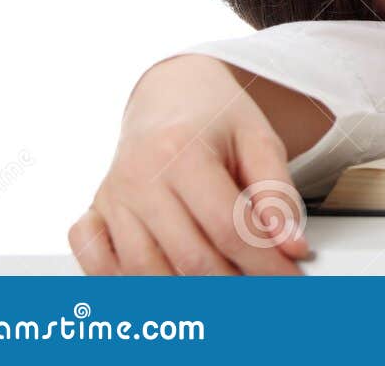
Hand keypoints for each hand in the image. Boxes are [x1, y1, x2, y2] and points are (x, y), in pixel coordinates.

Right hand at [68, 55, 310, 274]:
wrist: (173, 91)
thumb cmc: (218, 117)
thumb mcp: (259, 141)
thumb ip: (277, 194)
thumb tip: (291, 248)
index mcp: (182, 153)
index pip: (227, 229)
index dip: (265, 262)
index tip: (290, 277)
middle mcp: (139, 178)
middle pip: (188, 258)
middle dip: (234, 283)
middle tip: (265, 288)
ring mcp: (111, 198)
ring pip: (143, 271)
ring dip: (186, 293)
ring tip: (225, 288)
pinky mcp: (94, 212)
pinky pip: (93, 261)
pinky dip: (120, 282)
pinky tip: (159, 281)